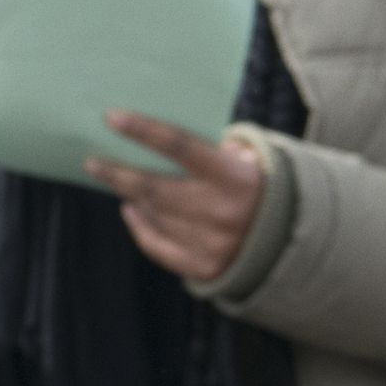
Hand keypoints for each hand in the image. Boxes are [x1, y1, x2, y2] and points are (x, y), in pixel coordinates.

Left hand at [88, 113, 271, 282]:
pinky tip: (130, 210)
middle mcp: (222, 211)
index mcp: (235, 177)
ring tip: (115, 181)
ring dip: (130, 197)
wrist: (292, 238)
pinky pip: (159, 246)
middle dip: (118, 174)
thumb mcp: (250, 159)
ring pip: (154, 216)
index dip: (143, 131)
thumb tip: (161, 134)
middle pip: (155, 188)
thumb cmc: (259, 186)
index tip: (112, 118)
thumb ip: (216, 145)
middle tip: (93, 163)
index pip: (180, 147)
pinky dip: (140, 227)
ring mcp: (212, 243)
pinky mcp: (204, 267)